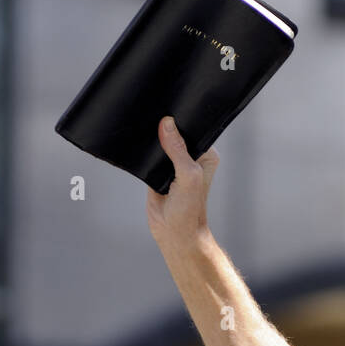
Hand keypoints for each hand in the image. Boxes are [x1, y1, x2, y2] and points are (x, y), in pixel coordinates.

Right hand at [146, 116, 219, 256]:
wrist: (174, 233)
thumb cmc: (189, 209)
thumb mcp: (188, 175)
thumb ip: (178, 150)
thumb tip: (167, 124)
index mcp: (206, 155)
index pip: (194, 129)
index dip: (182, 120)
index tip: (169, 112)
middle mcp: (191, 157)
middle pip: (175, 133)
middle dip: (165, 129)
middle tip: (154, 120)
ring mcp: (173, 164)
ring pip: (161, 142)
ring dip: (153, 140)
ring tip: (145, 131)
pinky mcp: (158, 171)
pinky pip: (149, 154)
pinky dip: (144, 151)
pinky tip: (138, 144)